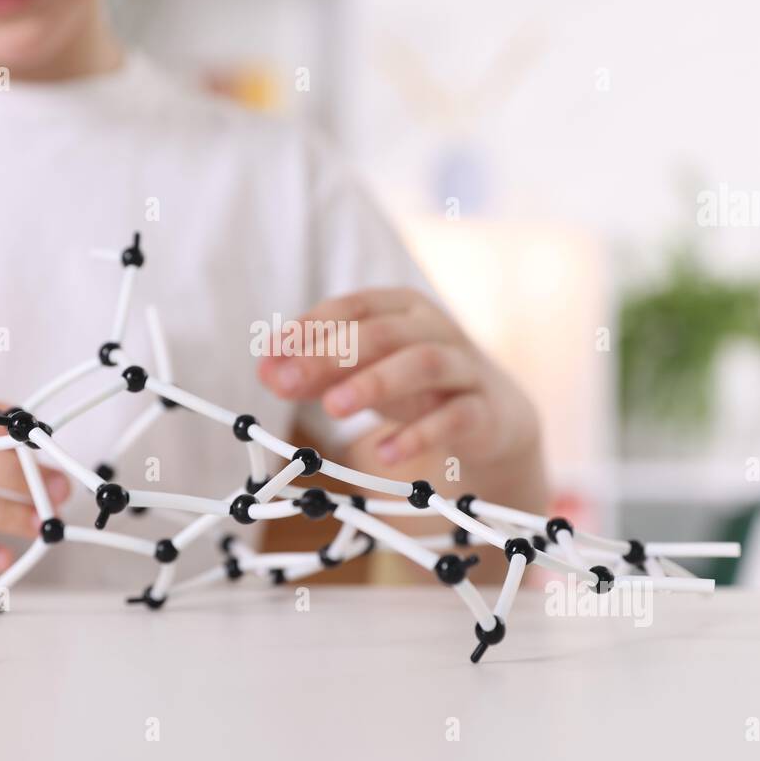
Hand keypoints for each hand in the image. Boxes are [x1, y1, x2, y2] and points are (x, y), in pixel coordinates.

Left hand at [255, 288, 540, 469]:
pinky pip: (456, 417)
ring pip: (424, 363)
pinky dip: (420, 434)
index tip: (273, 352)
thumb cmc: (416, 387)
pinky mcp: (485, 410)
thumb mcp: (364, 375)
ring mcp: (464, 368)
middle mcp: (436, 329)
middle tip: (287, 381)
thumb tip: (266, 371)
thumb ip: (316, 372)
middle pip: (383, 332)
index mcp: (402, 308)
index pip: (353, 307)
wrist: (493, 419)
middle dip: (330, 354)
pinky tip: (385, 453)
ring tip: (333, 408)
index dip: (311, 326)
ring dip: (375, 382)